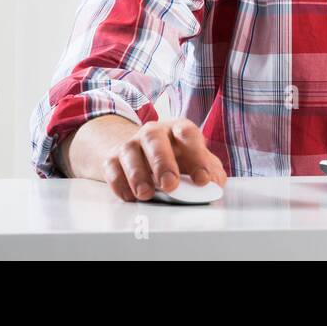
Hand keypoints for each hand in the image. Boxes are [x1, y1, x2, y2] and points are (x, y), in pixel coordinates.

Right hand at [103, 118, 226, 202]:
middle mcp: (153, 132)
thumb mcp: (197, 161)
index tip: (203, 180)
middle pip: (154, 138)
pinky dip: (119, 183)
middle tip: (170, 184)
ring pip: (129, 151)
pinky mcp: (113, 158)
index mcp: (178, 129)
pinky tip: (130, 196)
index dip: (197, 156)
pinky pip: (111, 167)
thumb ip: (210, 171)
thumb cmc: (175, 157)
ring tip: (146, 194)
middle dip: (162, 162)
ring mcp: (131, 144)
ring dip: (137, 174)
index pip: (188, 134)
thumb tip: (215, 185)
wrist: (140, 151)